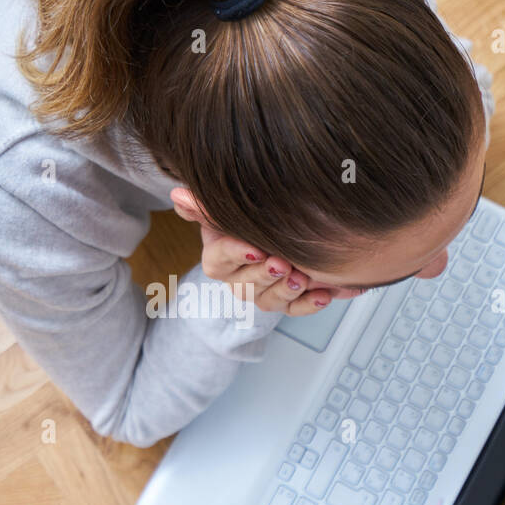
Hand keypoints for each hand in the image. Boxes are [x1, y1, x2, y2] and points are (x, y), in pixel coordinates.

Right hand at [171, 188, 334, 314]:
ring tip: (304, 278)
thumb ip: (207, 205)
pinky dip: (311, 304)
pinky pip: (296, 310)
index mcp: (221, 255)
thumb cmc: (257, 216)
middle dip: (265, 276)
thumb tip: (179, 194)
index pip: (219, 259)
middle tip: (283, 264)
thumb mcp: (232, 207)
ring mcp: (262, 293)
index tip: (255, 250)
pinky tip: (325, 293)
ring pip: (269, 301)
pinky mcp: (286, 303)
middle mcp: (238, 279)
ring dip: (287, 291)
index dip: (236, 255)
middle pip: (245, 285)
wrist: (297, 228)